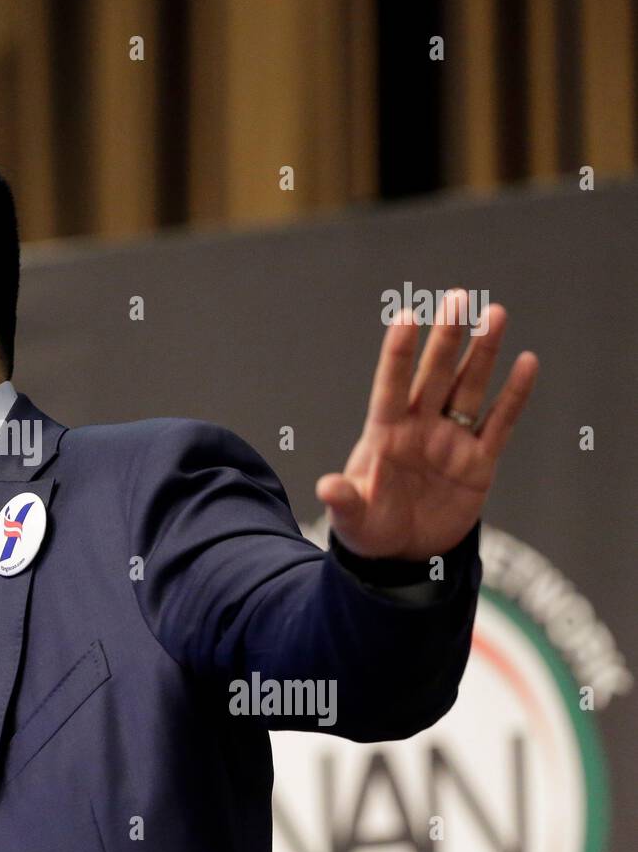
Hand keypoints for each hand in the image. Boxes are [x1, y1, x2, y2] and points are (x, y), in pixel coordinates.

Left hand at [316, 290, 538, 560]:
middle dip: (446, 338)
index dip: (399, 353)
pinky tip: (526, 363)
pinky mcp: (479, 462)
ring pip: (469, 387)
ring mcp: (451, 441)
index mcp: (384, 434)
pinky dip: (513, 395)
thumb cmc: (369, 529)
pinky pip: (499, 422)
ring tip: (495, 314)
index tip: (406, 315)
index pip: (391, 385)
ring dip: (482, 353)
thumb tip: (326, 488)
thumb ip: (344, 501)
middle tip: (458, 297)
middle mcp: (419, 428)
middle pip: (434, 375)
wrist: (404, 554)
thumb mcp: (353, 519)